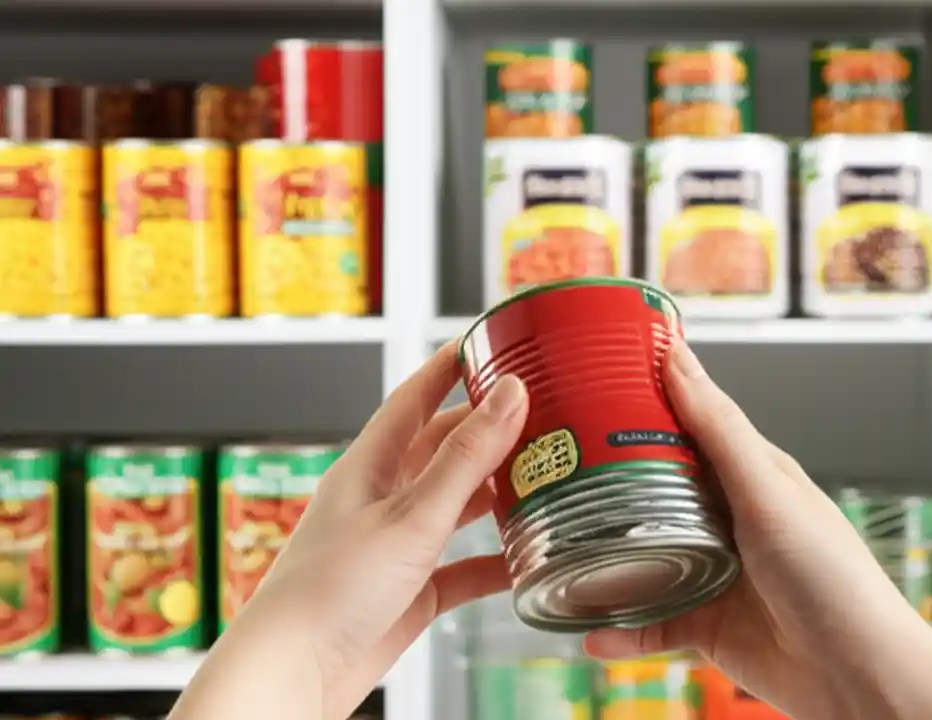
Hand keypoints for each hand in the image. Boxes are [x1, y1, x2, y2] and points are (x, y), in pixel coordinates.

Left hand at [172, 342, 528, 719]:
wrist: (296, 674)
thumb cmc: (330, 591)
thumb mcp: (411, 516)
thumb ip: (465, 457)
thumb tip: (509, 392)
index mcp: (370, 464)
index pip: (416, 395)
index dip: (451, 364)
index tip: (488, 338)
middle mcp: (384, 497)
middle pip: (445, 447)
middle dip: (491, 429)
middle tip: (543, 411)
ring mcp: (398, 543)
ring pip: (459, 504)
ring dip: (499, 493)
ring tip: (546, 477)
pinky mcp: (412, 588)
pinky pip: (464, 565)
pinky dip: (496, 561)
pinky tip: (527, 559)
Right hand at [583, 340, 931, 719]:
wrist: (858, 676)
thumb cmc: (834, 578)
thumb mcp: (769, 492)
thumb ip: (719, 430)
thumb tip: (678, 360)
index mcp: (749, 474)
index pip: (687, 422)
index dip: (642, 401)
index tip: (589, 380)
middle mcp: (727, 519)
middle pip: (652, 491)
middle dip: (604, 483)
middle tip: (552, 470)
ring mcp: (713, 573)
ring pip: (640, 559)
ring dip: (602, 562)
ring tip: (556, 557)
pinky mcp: (705, 626)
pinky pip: (648, 625)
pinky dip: (618, 631)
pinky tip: (590, 633)